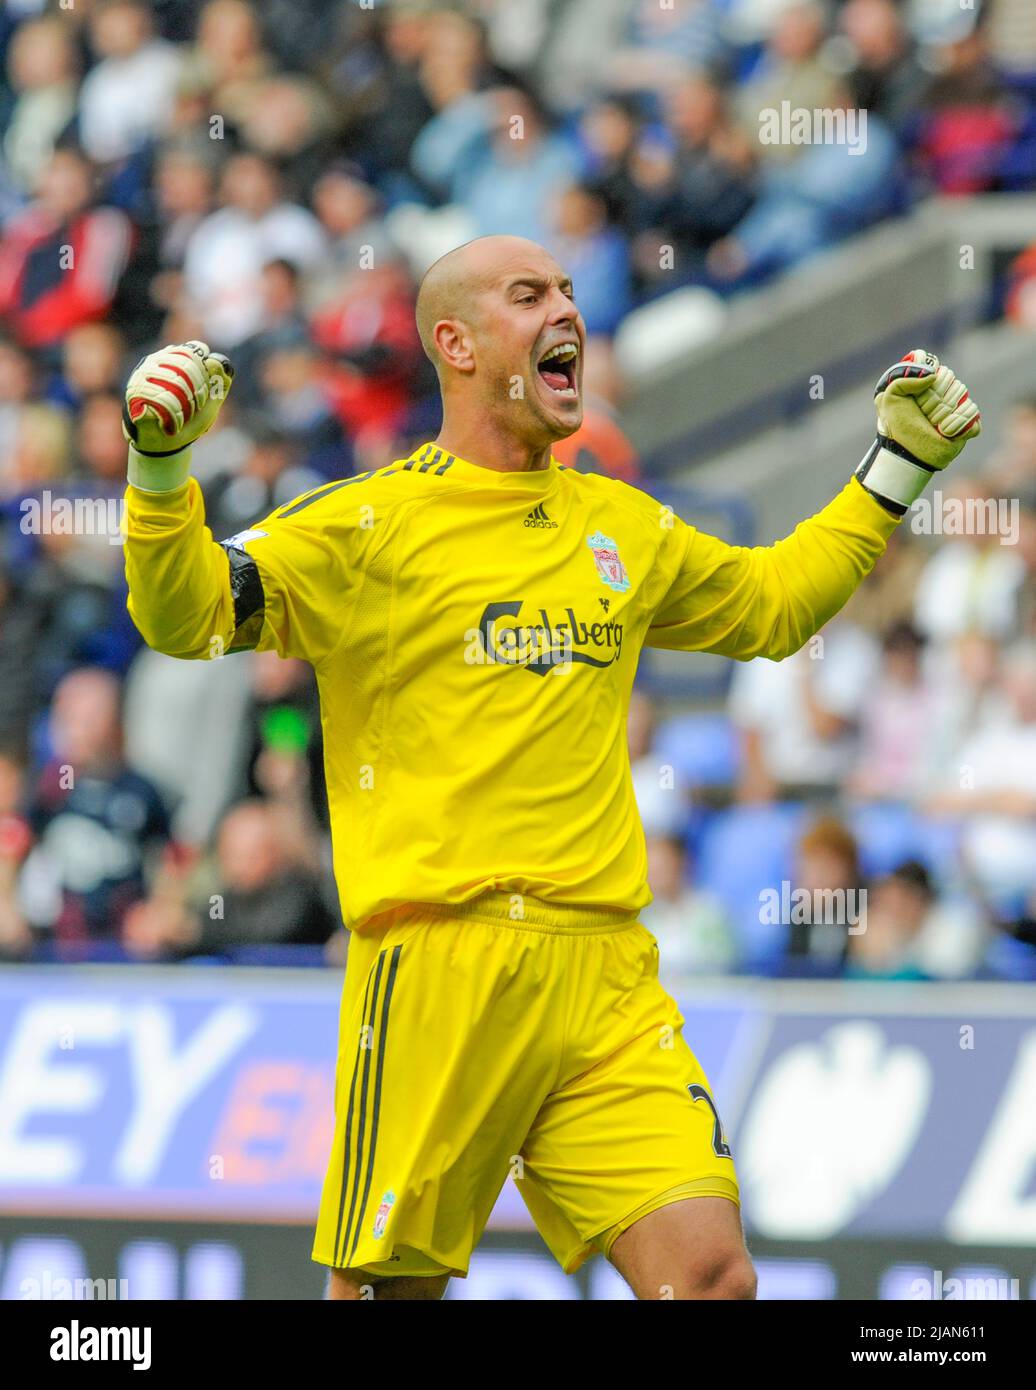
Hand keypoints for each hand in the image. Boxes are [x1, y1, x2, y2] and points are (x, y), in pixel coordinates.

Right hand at [123, 340, 233, 491]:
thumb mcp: (211, 402)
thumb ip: (219, 383)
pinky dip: (176, 416)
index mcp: (175, 357)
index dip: (206, 373)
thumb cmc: (188, 419)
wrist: (166, 444)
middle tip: (197, 406)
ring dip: (188, 404)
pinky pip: (164, 398)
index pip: (195, 351)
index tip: (205, 392)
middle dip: (199, 390)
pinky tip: (174, 424)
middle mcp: (156, 360)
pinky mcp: (135, 391)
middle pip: (187, 363)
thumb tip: (219, 362)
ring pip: (176, 380)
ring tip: (185, 416)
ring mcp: (143, 374)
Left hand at [855, 349, 980, 513]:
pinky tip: (946, 434)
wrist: (908, 452)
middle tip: (925, 417)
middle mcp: (947, 396)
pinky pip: (973, 418)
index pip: (945, 374)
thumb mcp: (889, 398)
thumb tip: (932, 375)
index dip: (932, 389)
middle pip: (958, 387)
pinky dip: (961, 426)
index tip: (918, 402)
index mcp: (931, 386)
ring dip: (947, 416)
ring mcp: (959, 410)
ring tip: (935, 428)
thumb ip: (903, 378)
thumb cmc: (898, 425)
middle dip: (938, 404)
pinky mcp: (969, 426)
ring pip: (966, 402)